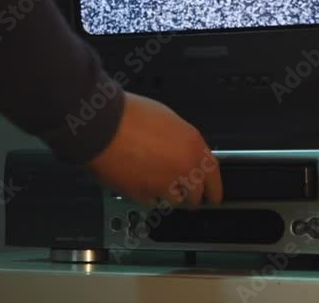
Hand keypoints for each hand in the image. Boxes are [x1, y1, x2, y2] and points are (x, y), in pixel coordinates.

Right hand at [87, 92, 222, 207]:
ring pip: (176, 201)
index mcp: (193, 146)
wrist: (103, 126)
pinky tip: (142, 184)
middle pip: (196, 195)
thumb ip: (181, 140)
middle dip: (191, 196)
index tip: (213, 195)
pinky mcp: (144, 195)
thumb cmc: (129, 116)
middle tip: (186, 194)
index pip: (213, 175)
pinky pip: (153, 203)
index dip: (214, 188)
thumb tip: (182, 150)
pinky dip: (149, 197)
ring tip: (158, 185)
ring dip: (169, 196)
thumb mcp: (167, 119)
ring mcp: (164, 184)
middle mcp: (183, 168)